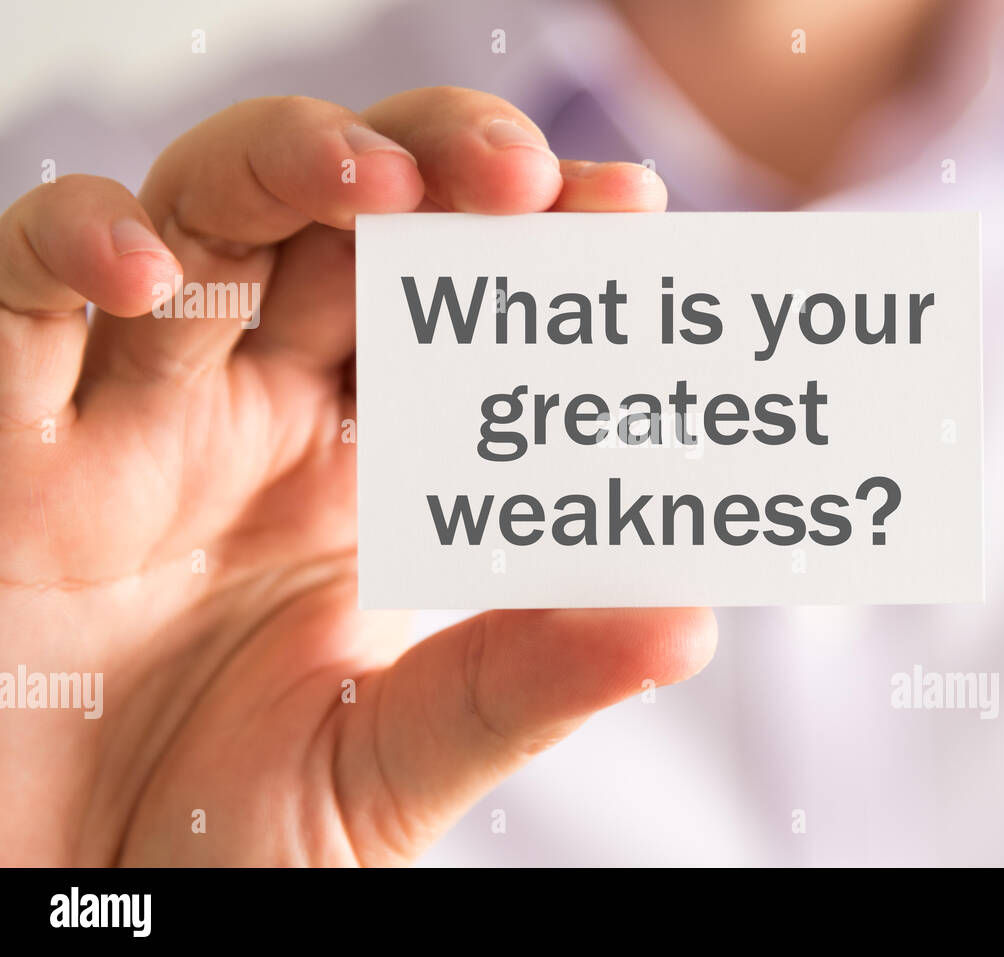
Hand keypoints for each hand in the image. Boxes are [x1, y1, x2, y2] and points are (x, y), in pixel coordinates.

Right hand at [0, 89, 715, 864]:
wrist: (78, 917)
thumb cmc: (222, 844)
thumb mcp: (393, 761)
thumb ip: (523, 681)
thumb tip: (684, 621)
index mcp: (356, 478)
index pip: (455, 318)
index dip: (529, 253)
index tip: (625, 211)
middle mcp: (249, 419)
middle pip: (344, 226)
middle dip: (434, 169)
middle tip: (522, 177)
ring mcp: (125, 419)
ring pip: (201, 215)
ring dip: (288, 165)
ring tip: (382, 178)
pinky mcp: (2, 450)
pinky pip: (18, 299)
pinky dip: (74, 247)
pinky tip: (150, 266)